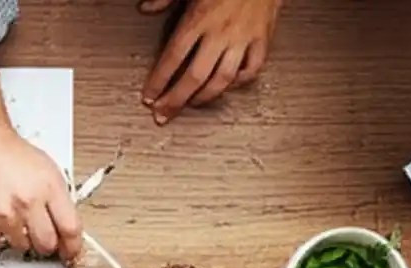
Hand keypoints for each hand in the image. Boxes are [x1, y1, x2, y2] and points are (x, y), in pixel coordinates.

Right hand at [0, 125, 82, 259]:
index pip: (70, 229)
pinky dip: (0, 235)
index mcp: (49, 187)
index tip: (70, 251)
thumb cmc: (12, 154)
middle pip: (47, 244)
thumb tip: (65, 229)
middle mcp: (28, 202)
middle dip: (48, 244)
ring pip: (22, 247)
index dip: (73, 246)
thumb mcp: (47, 170)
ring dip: (22, 238)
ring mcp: (4, 214)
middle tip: (43, 236)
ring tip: (16, 217)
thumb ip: (58, 200)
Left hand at [140, 0, 282, 123]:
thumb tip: (146, 7)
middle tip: (164, 114)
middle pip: (194, 76)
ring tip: (192, 105)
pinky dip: (241, 81)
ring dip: (205, 97)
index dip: (158, 81)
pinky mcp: (263, 37)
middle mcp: (221, 32)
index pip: (172, 58)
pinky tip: (229, 86)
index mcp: (199, 18)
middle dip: (176, 100)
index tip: (150, 97)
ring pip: (223, 79)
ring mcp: (243, 37)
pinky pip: (253, 67)